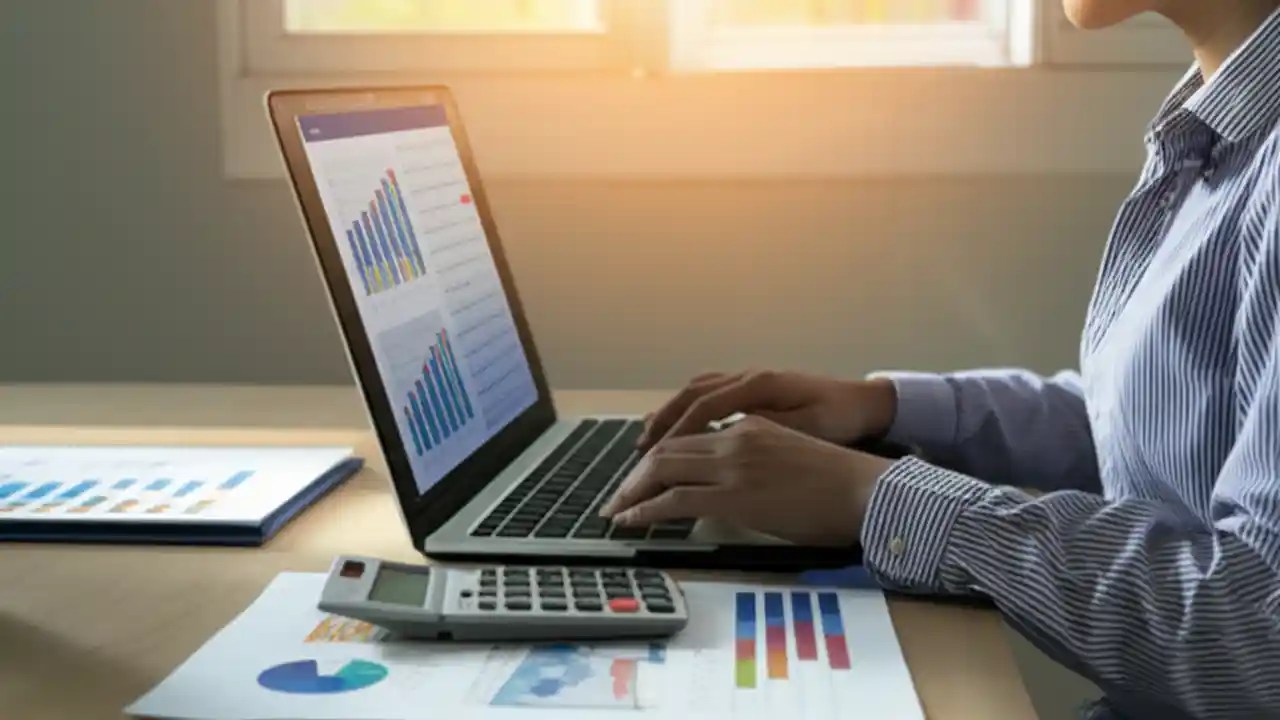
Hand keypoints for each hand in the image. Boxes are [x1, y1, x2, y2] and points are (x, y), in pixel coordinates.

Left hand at [601, 415, 895, 545]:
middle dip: (635, 475)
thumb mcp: (787, 455)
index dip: (656, 457)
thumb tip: (730, 486)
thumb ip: (754, 460)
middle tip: (618, 497)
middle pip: (667, 448)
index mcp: (749, 424)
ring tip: (617, 511)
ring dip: (633, 492)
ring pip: (664, 469)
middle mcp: (736, 436)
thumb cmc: (838, 484)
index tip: (640, 477)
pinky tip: (632, 521)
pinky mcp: (735, 495)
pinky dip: (646, 510)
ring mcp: (734, 464)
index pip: (688, 436)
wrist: (865, 491)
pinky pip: (676, 499)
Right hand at [637, 370, 896, 449]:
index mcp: (759, 386)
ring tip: (643, 445)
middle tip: (637, 459)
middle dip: (659, 429)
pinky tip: (674, 430)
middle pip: (689, 398)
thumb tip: (724, 442)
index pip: (701, 410)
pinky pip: (707, 394)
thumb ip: (765, 434)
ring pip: (694, 393)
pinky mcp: (751, 388)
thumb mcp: (808, 431)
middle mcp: (747, 377)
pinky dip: (685, 410)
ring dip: (667, 418)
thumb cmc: (840, 419)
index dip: (673, 438)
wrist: (865, 402)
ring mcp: (748, 379)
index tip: (652, 462)